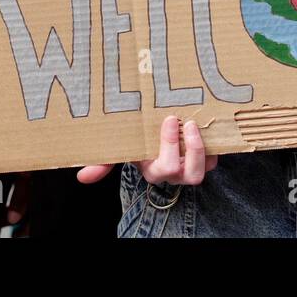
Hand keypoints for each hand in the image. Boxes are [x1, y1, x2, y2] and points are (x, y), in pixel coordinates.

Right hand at [76, 115, 216, 185]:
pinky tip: (208, 123)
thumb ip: (103, 162)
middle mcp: (175, 173)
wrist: (160, 138)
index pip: (162, 168)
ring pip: (203, 168)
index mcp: (153, 170)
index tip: (168, 120)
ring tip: (195, 124)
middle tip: (180, 118)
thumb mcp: (123, 150)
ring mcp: (192, 168)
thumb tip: (81, 178)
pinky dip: (214, 144)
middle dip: (189, 147)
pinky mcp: (207, 160)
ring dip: (201, 148)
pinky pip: (215, 158)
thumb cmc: (140, 145)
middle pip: (187, 173)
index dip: (168, 147)